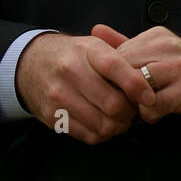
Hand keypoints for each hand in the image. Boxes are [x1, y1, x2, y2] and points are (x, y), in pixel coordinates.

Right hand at [15, 31, 154, 144]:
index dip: (137, 86)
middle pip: (113, 104)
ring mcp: (59, 95)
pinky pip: (87, 135)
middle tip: (134, 110)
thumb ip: (122, 59)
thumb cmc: (73, 56)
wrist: (31, 64)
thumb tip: (149, 82)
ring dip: (118, 126)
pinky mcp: (53, 116)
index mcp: (88, 51)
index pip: (116, 68)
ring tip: (121, 119)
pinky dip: (102, 134)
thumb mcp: (95, 46)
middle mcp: (71, 71)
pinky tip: (104, 124)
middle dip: (130, 112)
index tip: (149, 97)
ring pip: (102, 124)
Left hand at [92, 24, 180, 131]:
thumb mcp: (157, 54)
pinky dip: (149, 115)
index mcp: (157, 36)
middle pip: (123, 69)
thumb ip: (126, 44)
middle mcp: (169, 47)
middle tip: (125, 102)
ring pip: (136, 85)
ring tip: (141, 107)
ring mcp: (180, 68)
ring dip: (134, 103)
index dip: (110, 77)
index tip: (116, 89)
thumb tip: (95, 30)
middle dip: (119, 90)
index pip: (117, 54)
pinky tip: (156, 113)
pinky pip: (153, 105)